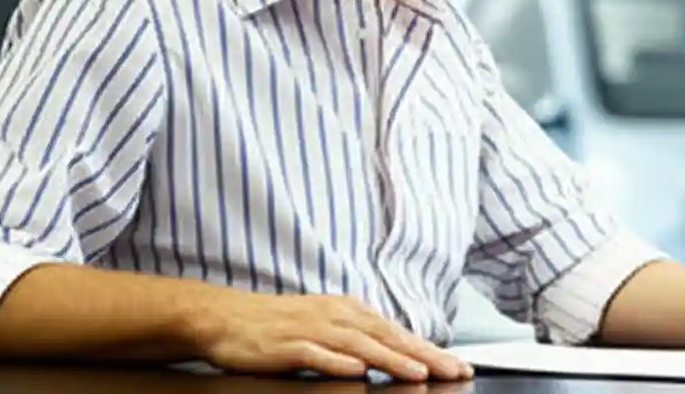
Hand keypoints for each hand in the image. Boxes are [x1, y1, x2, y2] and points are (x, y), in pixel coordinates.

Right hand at [187, 289, 472, 381]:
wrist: (226, 317)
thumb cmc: (279, 324)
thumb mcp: (327, 324)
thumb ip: (360, 339)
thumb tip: (397, 355)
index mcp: (350, 311)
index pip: (398, 332)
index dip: (430, 349)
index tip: (458, 365)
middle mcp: (336, 316)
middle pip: (387, 337)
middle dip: (423, 356)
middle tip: (453, 371)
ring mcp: (312, 329)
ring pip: (359, 346)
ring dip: (391, 359)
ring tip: (417, 373)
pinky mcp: (286, 344)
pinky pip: (315, 354)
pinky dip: (338, 362)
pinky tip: (357, 372)